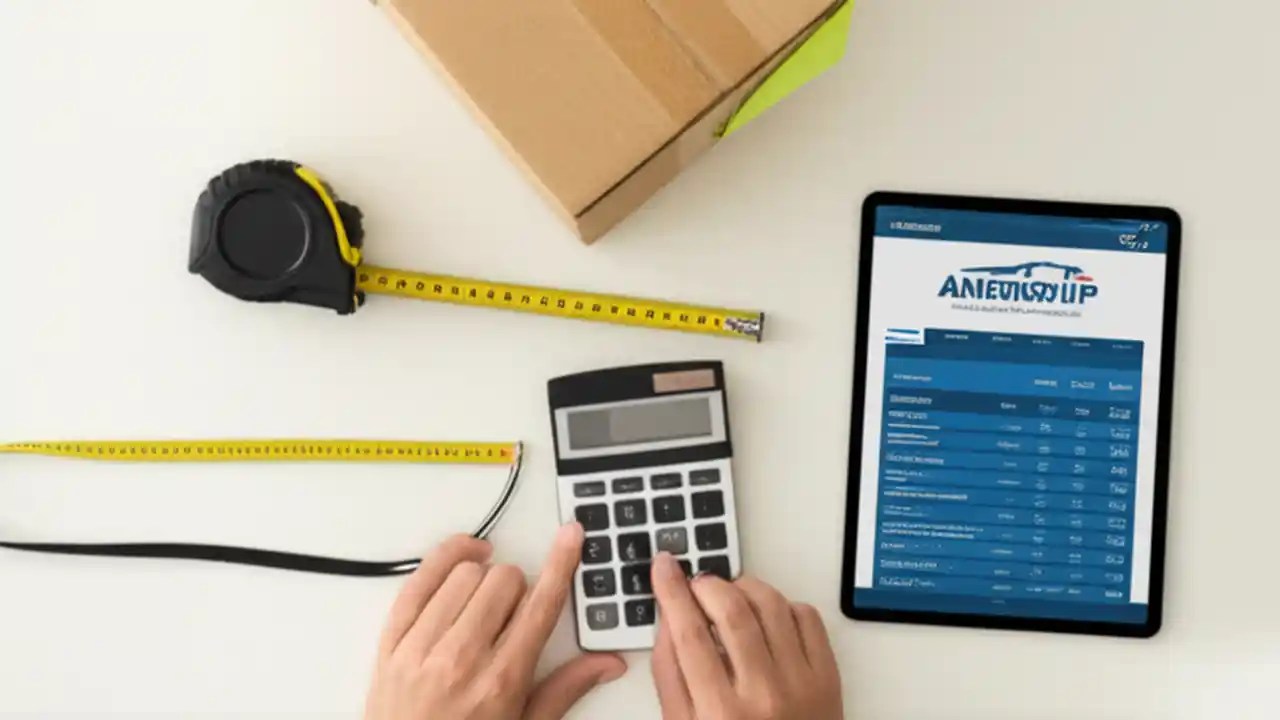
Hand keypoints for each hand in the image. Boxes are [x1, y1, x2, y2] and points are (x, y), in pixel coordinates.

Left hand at [365, 524, 626, 719]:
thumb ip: (565, 689)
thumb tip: (608, 664)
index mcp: (502, 681)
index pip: (540, 605)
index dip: (561, 563)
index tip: (571, 537)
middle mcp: (462, 659)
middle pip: (503, 581)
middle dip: (518, 586)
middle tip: (516, 610)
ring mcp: (421, 647)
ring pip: (464, 574)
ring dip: (483, 577)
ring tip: (486, 598)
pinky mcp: (391, 642)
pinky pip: (418, 581)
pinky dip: (443, 561)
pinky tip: (461, 563)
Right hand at [650, 553, 843, 719]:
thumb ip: (671, 675)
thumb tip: (668, 620)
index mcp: (719, 712)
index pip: (688, 631)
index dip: (671, 590)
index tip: (664, 566)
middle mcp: (763, 694)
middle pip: (731, 609)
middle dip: (707, 584)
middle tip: (696, 584)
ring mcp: (802, 683)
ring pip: (772, 604)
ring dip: (745, 587)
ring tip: (730, 596)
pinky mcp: (829, 677)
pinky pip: (807, 617)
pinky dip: (783, 605)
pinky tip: (767, 618)